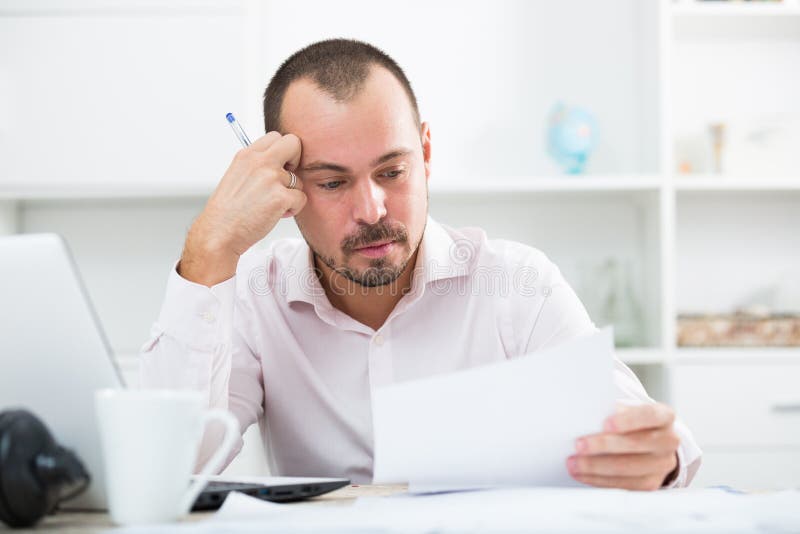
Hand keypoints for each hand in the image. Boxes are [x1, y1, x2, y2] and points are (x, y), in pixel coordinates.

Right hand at [179, 132, 306, 285]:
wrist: (219, 233)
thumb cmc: (228, 211)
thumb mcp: (237, 176)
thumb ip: (257, 166)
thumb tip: (282, 163)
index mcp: (246, 155)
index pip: (275, 137)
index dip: (283, 152)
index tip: (279, 166)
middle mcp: (259, 162)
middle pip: (294, 143)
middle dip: (297, 159)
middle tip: (287, 178)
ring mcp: (271, 178)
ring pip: (298, 179)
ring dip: (291, 193)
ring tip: (272, 205)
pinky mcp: (281, 197)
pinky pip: (301, 198)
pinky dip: (293, 209)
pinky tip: (276, 214)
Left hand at [567, 402, 679, 490]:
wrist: (652, 442)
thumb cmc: (633, 421)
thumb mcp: (628, 408)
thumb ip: (614, 409)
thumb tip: (589, 414)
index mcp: (664, 416)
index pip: (650, 415)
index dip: (628, 420)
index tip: (605, 423)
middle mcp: (668, 441)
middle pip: (636, 444)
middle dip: (603, 445)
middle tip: (579, 445)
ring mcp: (663, 464)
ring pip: (628, 468)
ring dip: (596, 466)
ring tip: (574, 463)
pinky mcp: (651, 483)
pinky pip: (624, 485)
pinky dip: (600, 480)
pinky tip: (584, 474)